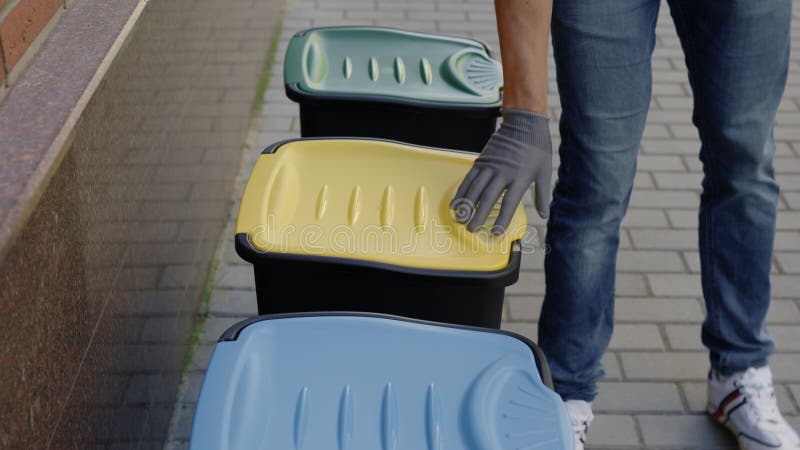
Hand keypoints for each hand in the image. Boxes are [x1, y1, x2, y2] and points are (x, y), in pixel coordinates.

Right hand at [450, 108, 551, 233]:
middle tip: (471, 229)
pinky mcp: (482, 160)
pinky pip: (469, 178)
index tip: (495, 233)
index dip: (501, 219)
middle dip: (478, 215)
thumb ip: (543, 194)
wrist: (524, 122)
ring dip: (466, 205)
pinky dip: (461, 191)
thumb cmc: (537, 147)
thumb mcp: (545, 171)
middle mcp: (503, 173)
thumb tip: (544, 215)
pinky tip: (456, 202)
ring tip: (459, 219)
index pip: (508, 203)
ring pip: (475, 188)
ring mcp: (490, 166)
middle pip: (487, 197)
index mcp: (520, 178)